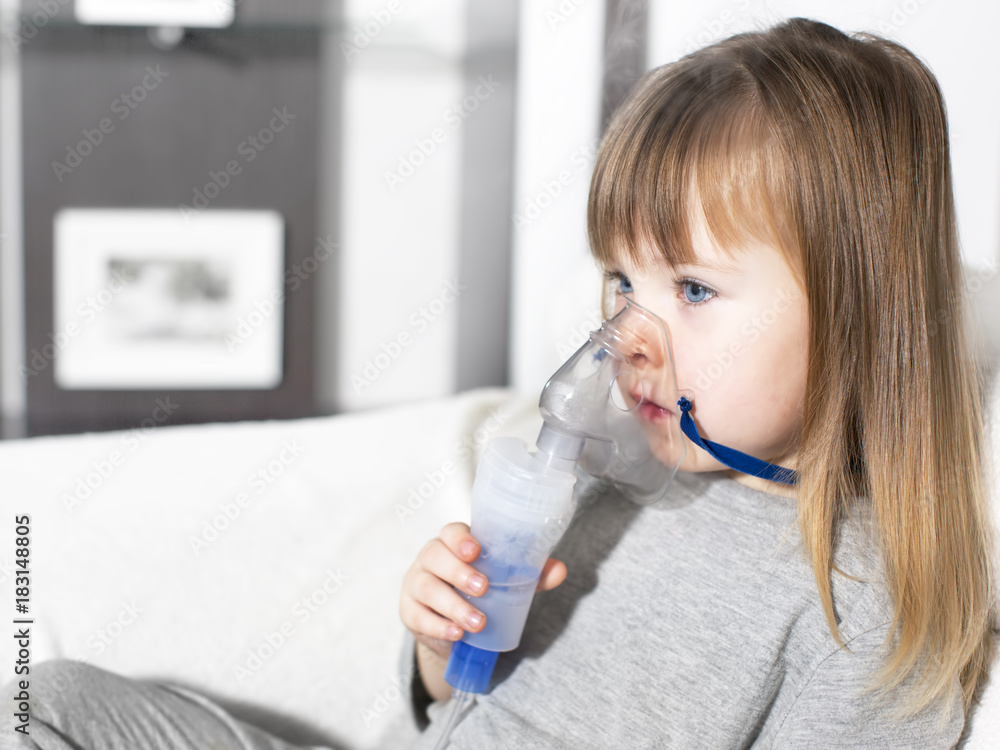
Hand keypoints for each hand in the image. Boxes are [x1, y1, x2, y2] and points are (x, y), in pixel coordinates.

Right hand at [399, 521, 567, 658]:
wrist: (454, 628)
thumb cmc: (480, 591)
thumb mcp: (505, 581)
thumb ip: (530, 575)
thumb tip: (560, 570)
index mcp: (452, 544)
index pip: (450, 532)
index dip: (460, 539)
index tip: (477, 551)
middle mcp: (430, 559)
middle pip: (435, 556)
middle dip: (459, 572)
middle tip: (484, 588)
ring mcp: (415, 584)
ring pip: (427, 588)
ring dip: (453, 605)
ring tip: (478, 622)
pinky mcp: (409, 611)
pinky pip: (418, 616)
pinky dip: (438, 626)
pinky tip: (456, 634)